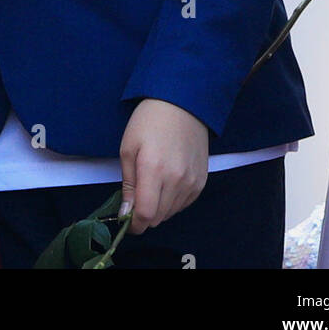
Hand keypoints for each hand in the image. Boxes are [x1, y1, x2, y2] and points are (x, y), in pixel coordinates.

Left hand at [119, 99, 208, 233]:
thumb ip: (128, 184)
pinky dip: (173, 201)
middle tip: (137, 198)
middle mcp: (176, 180)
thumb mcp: (129, 148)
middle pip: (158, 218)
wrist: (182, 104)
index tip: (127, 222)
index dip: (134, 225)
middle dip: (144, 215)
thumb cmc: (149, 121)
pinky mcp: (201, 181)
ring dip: (159, 208)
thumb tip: (126, 213)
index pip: (145, 215)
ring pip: (171, 213)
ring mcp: (192, 182)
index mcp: (154, 170)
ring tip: (153, 184)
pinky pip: (184, 204)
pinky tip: (167, 182)